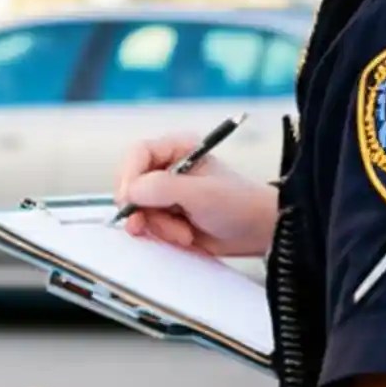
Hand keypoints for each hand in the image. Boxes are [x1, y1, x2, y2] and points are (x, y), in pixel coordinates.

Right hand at [115, 135, 278, 257]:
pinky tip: (180, 236)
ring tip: (183, 232)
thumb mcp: (202, 193)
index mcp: (176, 149)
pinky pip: (145, 225)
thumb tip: (131, 191)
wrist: (257, 232)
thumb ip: (164, 188)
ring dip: (157, 226)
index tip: (130, 200)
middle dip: (142, 208)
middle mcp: (166, 169)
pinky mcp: (164, 216)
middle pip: (130, 184)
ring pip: (136, 209)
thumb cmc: (239, 204)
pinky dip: (159, 234)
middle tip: (149, 222)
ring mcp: (164, 194)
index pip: (137, 155)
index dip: (129, 177)